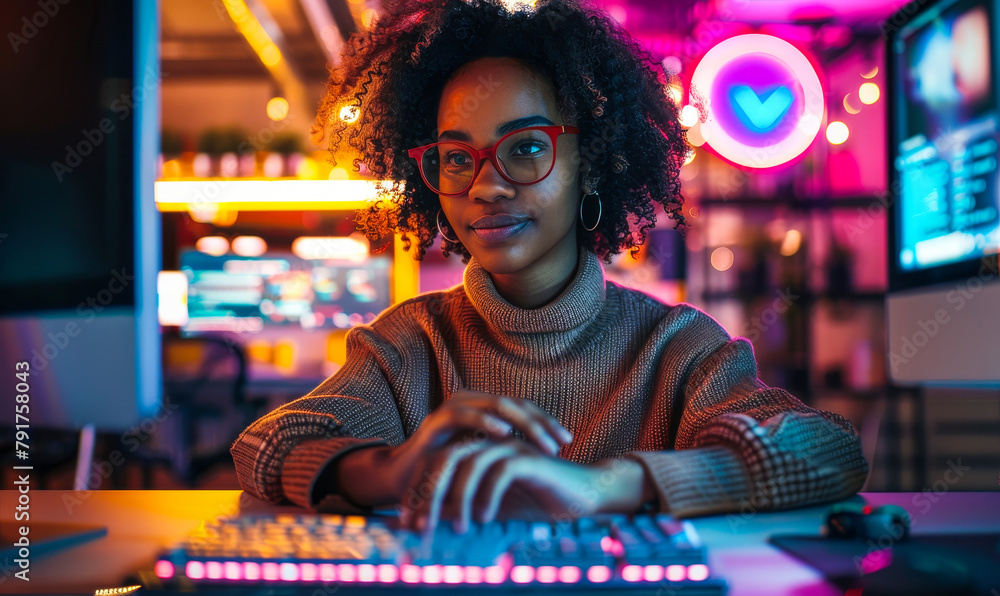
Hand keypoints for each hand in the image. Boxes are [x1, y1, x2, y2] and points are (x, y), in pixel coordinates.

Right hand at [384, 389, 572, 495]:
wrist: (404, 481)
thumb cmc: (447, 475)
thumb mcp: (484, 462)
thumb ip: (507, 455)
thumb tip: (548, 461)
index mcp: (484, 410)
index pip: (522, 409)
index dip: (546, 422)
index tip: (567, 442)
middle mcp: (471, 402)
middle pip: (515, 404)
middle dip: (541, 423)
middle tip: (561, 444)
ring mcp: (455, 407)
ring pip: (496, 405)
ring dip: (523, 424)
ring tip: (543, 442)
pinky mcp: (438, 419)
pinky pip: (466, 416)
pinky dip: (487, 422)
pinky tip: (506, 434)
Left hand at [400, 436, 617, 533]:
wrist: (579, 496)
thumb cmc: (534, 501)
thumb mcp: (490, 509)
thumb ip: (461, 511)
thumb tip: (428, 526)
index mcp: (476, 452)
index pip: (436, 464)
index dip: (419, 492)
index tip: (407, 522)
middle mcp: (488, 444)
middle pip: (446, 458)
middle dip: (429, 493)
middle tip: (421, 526)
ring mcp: (508, 447)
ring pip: (470, 462)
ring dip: (458, 497)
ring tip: (456, 527)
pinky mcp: (529, 458)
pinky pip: (501, 471)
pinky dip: (488, 495)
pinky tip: (485, 519)